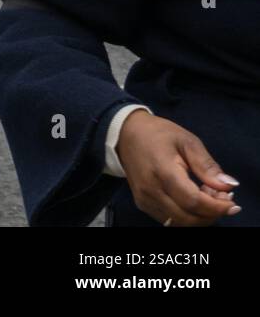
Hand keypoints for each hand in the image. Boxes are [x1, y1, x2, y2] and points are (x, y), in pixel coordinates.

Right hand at [116, 111, 241, 225]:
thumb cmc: (158, 134)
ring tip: (206, 197)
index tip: (232, 202)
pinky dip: (186, 216)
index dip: (216, 207)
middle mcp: (151, 190)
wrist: (125, 133)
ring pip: (179, 223)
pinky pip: (170, 219)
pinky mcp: (142, 204)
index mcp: (162, 170)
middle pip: (188, 218)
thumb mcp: (186, 140)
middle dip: (211, 214)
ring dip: (199, 217)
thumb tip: (228, 186)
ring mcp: (144, 199)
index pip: (193, 201)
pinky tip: (191, 200)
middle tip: (220, 198)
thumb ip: (207, 165)